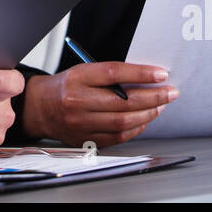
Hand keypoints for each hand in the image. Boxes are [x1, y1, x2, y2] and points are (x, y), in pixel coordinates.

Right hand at [22, 62, 176, 146]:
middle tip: (170, 93)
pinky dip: (135, 129)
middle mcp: (77, 101)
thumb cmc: (66, 86)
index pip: (114, 73)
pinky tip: (144, 120)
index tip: (161, 74)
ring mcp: (80, 124)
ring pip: (123, 122)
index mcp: (77, 78)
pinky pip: (117, 137)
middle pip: (123, 102)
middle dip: (153, 97)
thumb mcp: (84, 71)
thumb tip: (145, 79)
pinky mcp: (84, 140)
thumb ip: (110, 75)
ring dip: (148, 114)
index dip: (140, 74)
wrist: (41, 107)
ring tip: (160, 105)